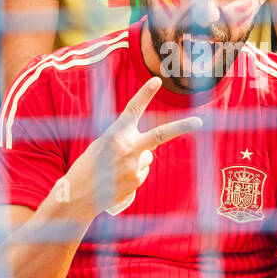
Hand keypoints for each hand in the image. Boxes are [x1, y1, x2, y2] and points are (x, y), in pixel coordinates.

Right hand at [61, 76, 200, 217]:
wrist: (76, 196)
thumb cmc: (87, 166)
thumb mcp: (101, 145)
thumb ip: (125, 141)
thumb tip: (149, 149)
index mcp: (115, 134)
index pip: (133, 109)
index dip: (145, 93)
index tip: (157, 80)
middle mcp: (128, 149)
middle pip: (161, 134)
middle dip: (182, 127)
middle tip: (200, 121)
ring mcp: (135, 167)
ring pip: (147, 156)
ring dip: (136, 159)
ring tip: (114, 168)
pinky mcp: (137, 181)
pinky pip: (142, 170)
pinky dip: (133, 172)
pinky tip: (117, 178)